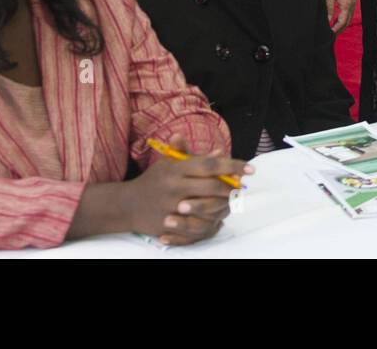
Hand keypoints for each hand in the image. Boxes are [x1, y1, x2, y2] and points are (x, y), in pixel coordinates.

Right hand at [125, 137, 252, 244]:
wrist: (126, 205)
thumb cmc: (153, 180)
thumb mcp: (169, 163)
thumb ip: (194, 157)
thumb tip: (220, 152)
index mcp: (175, 168)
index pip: (209, 165)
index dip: (232, 166)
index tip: (250, 168)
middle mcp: (173, 186)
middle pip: (211, 186)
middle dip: (230, 186)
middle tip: (243, 185)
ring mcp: (170, 206)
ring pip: (206, 206)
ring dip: (223, 203)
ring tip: (233, 199)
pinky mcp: (168, 223)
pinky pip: (195, 224)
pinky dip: (209, 219)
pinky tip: (219, 216)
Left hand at [325, 0, 356, 33]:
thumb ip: (329, 8)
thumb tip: (328, 19)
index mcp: (346, 5)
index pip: (342, 22)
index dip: (336, 29)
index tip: (330, 34)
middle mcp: (352, 5)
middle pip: (347, 22)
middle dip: (340, 29)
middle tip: (332, 35)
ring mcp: (353, 2)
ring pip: (349, 17)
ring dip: (342, 24)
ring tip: (334, 29)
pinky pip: (349, 12)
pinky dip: (344, 18)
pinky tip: (338, 19)